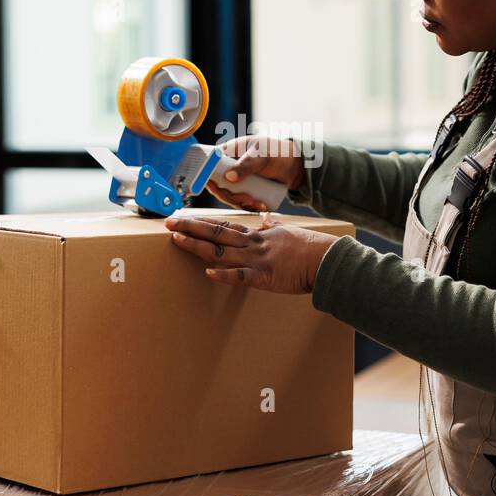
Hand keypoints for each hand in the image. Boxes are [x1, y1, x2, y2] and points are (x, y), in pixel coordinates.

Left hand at [165, 211, 338, 293]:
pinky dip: (224, 275)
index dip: (202, 222)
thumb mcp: (289, 231)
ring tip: (177, 240)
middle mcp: (253, 244)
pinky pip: (241, 276)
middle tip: (168, 223)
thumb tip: (269, 219)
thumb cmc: (310, 247)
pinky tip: (208, 273)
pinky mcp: (265, 277)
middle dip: (191, 228)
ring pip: (222, 252)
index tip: (183, 218)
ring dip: (198, 246)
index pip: (224, 225)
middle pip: (216, 234)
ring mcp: (257, 260)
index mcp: (258, 234)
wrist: (326, 259)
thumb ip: (275, 226)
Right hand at [206, 136, 304, 211]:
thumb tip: (228, 177)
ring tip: (258, 203)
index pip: (208, 165)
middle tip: (247, 199)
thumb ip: (246, 165)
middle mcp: (229, 166)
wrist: (295, 166)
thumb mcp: (262, 157)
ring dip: (241, 203)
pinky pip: (239, 201)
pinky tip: (260, 207)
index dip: (207, 177)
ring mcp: (236, 179)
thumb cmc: (278, 153)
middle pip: (218, 185)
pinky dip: (248, 206)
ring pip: (229, 195)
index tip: (216, 188)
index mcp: (228, 152)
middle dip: (230, 196)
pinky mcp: (244, 189)